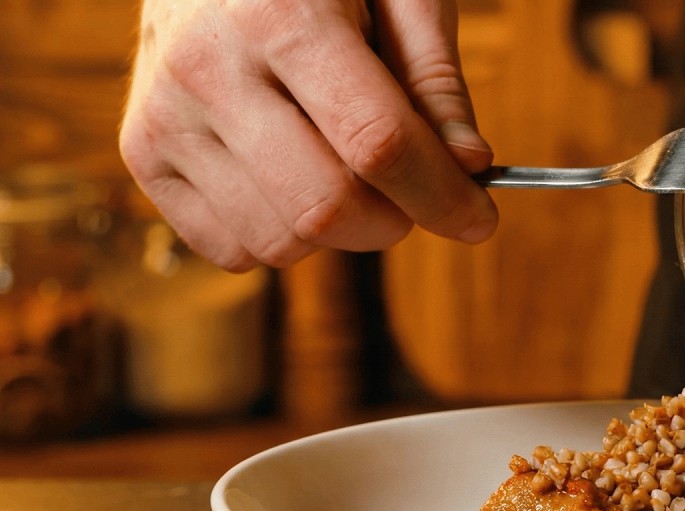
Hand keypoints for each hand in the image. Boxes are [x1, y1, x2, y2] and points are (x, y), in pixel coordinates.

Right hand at [119, 0, 497, 270]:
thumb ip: (434, 79)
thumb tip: (468, 167)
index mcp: (279, 14)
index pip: (377, 142)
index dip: (441, 195)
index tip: (479, 219)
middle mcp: (207, 67)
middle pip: (327, 206)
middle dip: (395, 220)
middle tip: (411, 191)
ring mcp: (163, 116)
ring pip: (280, 240)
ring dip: (338, 232)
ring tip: (344, 170)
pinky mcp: (141, 154)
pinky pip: (232, 248)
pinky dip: (281, 234)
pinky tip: (292, 178)